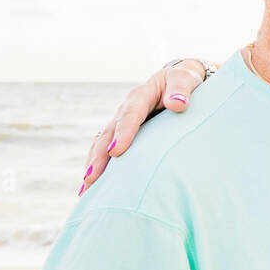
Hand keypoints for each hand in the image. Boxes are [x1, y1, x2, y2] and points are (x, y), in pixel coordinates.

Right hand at [78, 59, 208, 194]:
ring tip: (85, 189)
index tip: (116, 151)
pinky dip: (99, 165)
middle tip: (91, 178)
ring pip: (103, 144)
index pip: (130, 115)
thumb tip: (177, 104)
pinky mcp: (122, 134)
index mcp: (140, 96)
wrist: (177, 82)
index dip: (123, 133)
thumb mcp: (184, 79)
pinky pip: (106, 149)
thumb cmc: (183, 82)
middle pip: (109, 133)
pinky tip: (92, 187)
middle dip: (99, 156)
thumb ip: (181, 90)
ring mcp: (121, 123)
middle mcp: (126, 110)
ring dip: (93, 165)